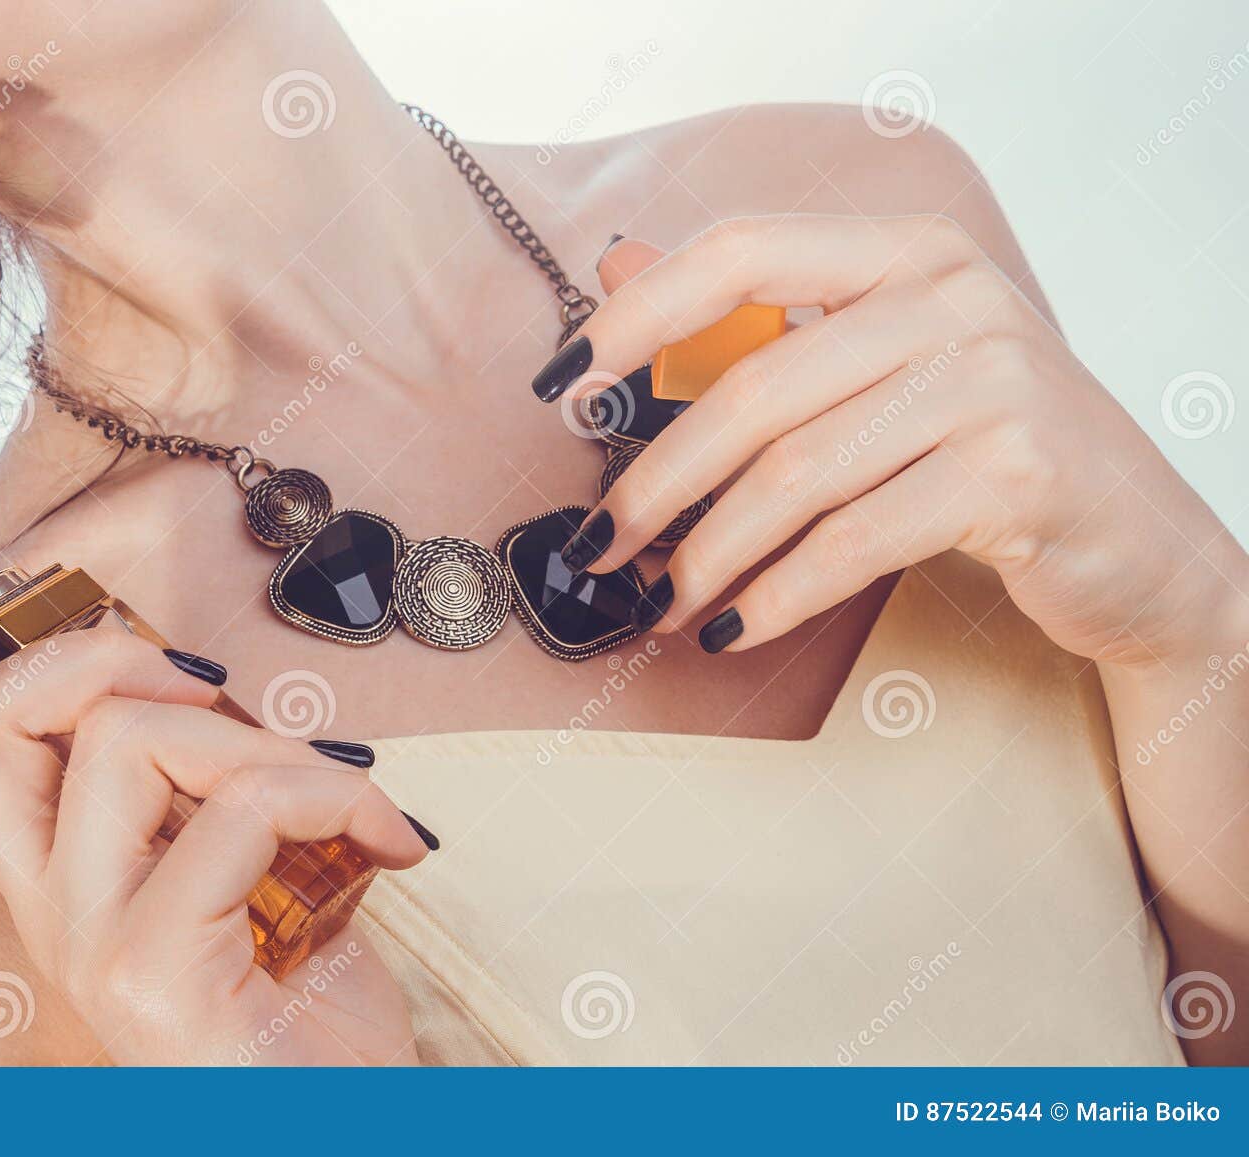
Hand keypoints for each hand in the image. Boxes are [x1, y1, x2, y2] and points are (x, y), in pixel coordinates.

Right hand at [0, 535, 429, 1064]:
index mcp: (55, 884)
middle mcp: (46, 916)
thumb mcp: (247, 878)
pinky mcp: (153, 976)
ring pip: (123, 740)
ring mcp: (88, 948)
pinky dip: (332, 795)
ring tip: (341, 798)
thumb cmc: (310, 1013)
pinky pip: (235, 807)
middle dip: (97, 649)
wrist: (350, 1122)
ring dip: (261, 738)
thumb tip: (208, 683)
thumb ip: (200, 792)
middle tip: (206, 679)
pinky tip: (389, 840)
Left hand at [537, 216, 1240, 668]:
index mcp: (908, 248)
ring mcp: (995, 379)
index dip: (638, 315)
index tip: (561, 383)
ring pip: (796, 474)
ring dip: (709, 554)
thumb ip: (758, 316)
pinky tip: (732, 627)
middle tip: (604, 545)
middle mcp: (955, 295)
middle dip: (658, 481)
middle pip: (754, 389)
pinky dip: (777, 592)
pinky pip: (854, 539)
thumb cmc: (982, 447)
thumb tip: (618, 267)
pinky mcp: (1017, 472)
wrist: (1137, 543)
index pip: (743, 250)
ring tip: (664, 602)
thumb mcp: (879, 364)